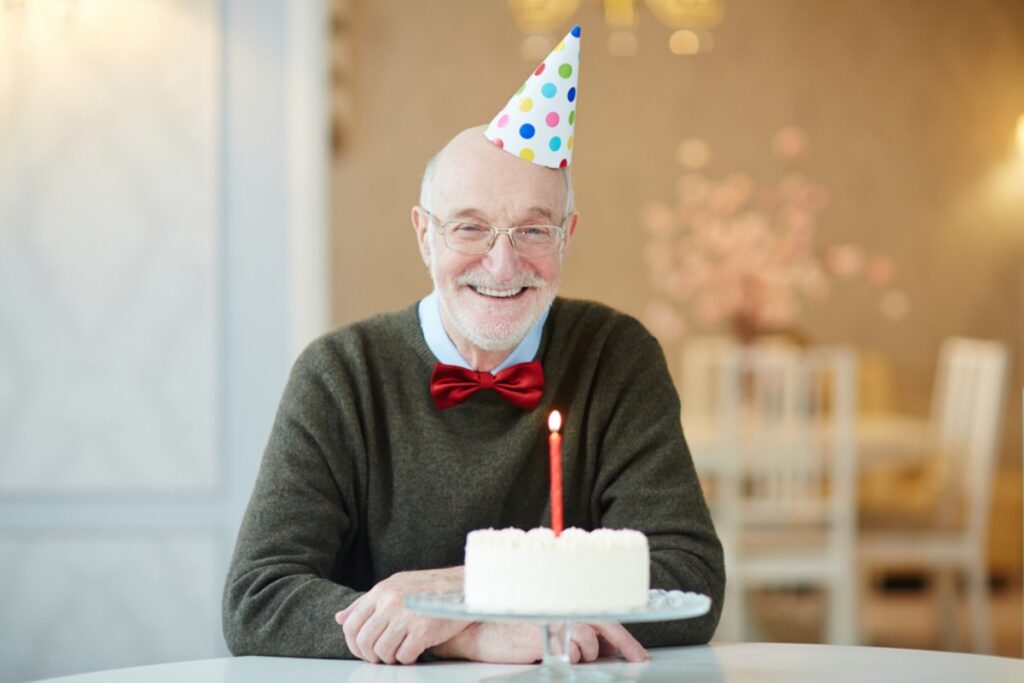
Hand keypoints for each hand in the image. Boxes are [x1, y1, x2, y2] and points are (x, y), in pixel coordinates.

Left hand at [335, 566, 470, 664]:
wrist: (465, 585)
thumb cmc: (430, 587)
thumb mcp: (395, 586)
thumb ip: (366, 603)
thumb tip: (340, 618)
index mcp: (381, 591)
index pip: (351, 625)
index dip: (353, 644)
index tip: (364, 651)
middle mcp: (390, 602)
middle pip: (364, 642)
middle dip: (371, 656)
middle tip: (383, 657)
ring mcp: (406, 616)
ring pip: (382, 652)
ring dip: (390, 659)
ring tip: (400, 653)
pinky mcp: (423, 630)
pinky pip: (404, 656)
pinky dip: (407, 659)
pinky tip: (414, 652)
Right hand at [431, 621, 648, 663]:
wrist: (473, 626)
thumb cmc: (504, 625)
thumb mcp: (542, 623)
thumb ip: (569, 626)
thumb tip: (597, 643)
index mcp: (562, 600)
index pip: (602, 613)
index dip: (623, 633)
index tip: (636, 649)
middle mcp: (562, 606)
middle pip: (606, 624)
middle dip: (626, 644)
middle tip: (637, 657)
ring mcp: (556, 620)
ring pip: (590, 644)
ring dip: (585, 654)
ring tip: (566, 653)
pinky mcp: (548, 636)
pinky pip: (573, 654)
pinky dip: (569, 659)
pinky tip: (550, 653)